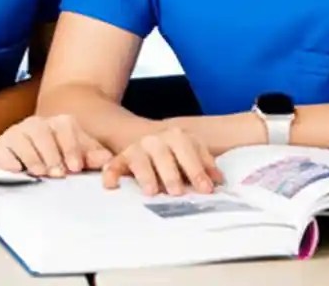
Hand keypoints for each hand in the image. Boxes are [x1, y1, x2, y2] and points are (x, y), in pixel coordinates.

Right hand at [0, 114, 112, 176]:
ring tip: (40, 173)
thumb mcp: (81, 157)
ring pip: (22, 139)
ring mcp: (17, 133)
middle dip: (51, 154)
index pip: (65, 128)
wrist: (37, 155)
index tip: (75, 167)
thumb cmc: (63, 157)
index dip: (71, 147)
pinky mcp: (2, 145)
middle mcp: (37, 124)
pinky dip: (9, 160)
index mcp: (59, 124)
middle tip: (58, 174)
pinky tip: (17, 169)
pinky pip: (3, 150)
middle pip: (41, 132)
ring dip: (32, 157)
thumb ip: (94, 157)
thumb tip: (106, 160)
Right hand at [102, 126, 223, 195]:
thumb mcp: (192, 153)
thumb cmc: (174, 153)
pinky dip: (111, 173)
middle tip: (177, 192)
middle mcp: (156, 139)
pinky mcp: (121, 158)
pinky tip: (110, 185)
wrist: (143, 137)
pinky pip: (114, 165)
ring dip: (146, 175)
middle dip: (171, 173)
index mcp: (177, 137)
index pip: (189, 150)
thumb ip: (204, 165)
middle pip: (163, 154)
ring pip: (140, 159)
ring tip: (152, 191)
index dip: (197, 169)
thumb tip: (218, 181)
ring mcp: (137, 148)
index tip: (206, 189)